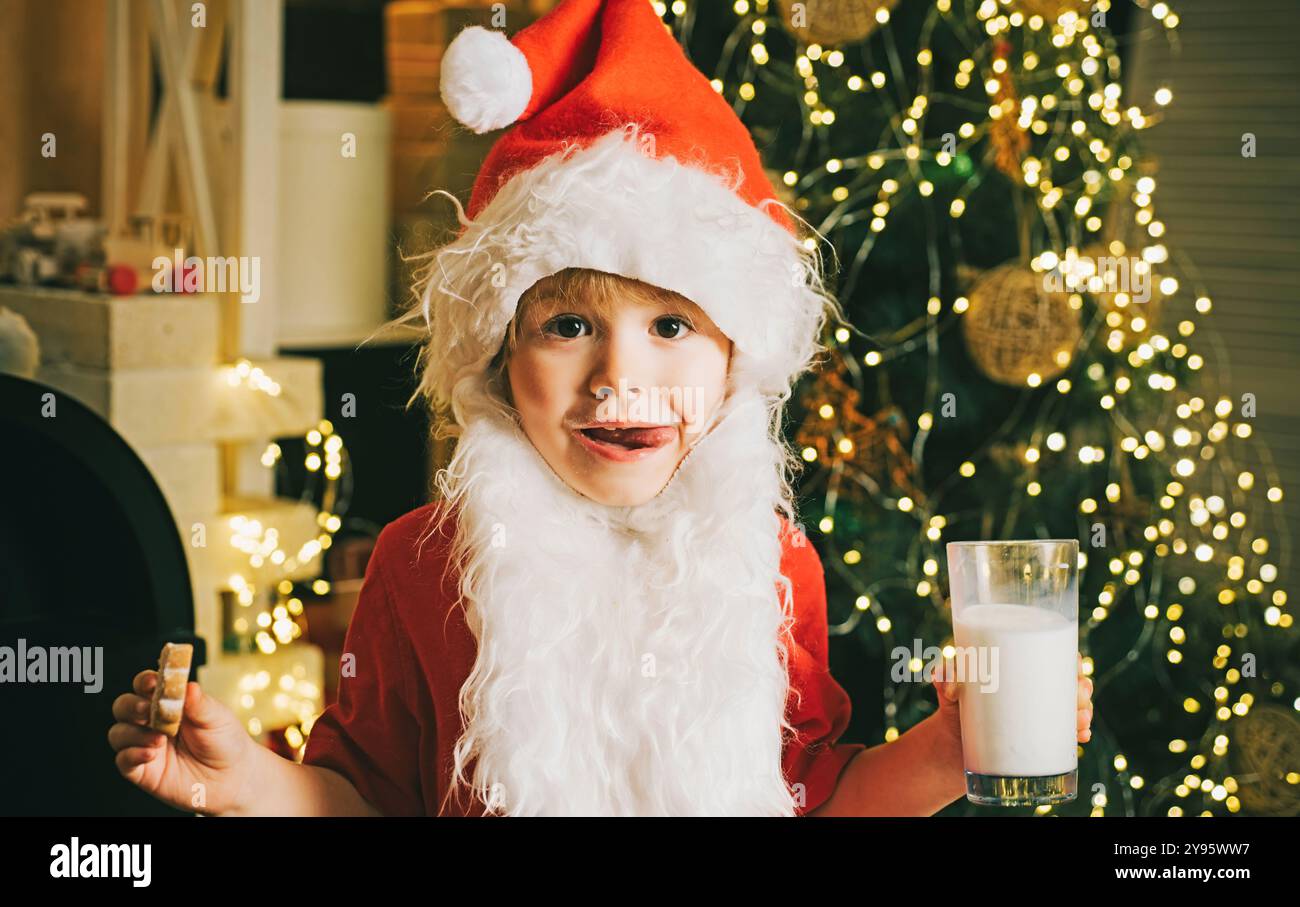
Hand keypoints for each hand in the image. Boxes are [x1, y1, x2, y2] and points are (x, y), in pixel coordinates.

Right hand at [109, 668, 260, 814]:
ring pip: (118, 733)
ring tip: (160, 739)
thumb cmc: (225, 740)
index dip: (145, 681)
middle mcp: (150, 722)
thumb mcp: (217, 718)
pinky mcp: (142, 771)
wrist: (232, 777)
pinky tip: (151, 754)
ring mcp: (144, 745)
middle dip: (131, 706)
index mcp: (167, 703)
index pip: (145, 686)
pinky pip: (123, 760)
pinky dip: (132, 755)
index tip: (153, 682)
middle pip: (123, 706)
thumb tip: (188, 685)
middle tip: (147, 709)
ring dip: (133, 733)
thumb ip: (199, 703)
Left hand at [931, 651, 1094, 743]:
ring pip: (1074, 707)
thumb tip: (946, 678)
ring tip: (1079, 721)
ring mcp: (1039, 713)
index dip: (1072, 659)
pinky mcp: (1040, 737)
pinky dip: (1078, 732)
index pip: (1053, 655)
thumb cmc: (953, 706)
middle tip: (1077, 699)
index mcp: (1019, 666)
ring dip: (1085, 711)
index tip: (1075, 668)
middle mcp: (1034, 687)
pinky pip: (1067, 733)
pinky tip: (1081, 736)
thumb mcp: (947, 687)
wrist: (952, 745)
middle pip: (1070, 681)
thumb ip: (943, 677)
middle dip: (1082, 688)